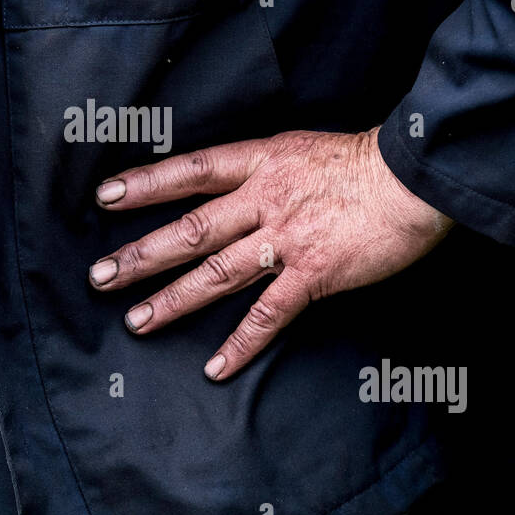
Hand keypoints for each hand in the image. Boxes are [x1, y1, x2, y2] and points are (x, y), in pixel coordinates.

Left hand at [88, 127, 452, 380]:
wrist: (415, 177)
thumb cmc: (366, 161)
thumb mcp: (303, 148)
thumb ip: (265, 170)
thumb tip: (233, 189)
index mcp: (262, 160)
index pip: (192, 171)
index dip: (146, 184)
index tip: (105, 197)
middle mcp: (265, 198)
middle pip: (191, 229)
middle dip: (141, 254)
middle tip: (99, 276)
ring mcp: (287, 238)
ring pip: (217, 272)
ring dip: (173, 299)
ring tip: (137, 322)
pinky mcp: (313, 274)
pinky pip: (268, 314)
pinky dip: (241, 343)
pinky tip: (215, 367)